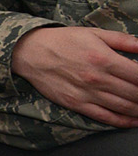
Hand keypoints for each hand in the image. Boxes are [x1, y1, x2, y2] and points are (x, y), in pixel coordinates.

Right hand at [11, 26, 137, 127]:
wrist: (30, 52)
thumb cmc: (62, 41)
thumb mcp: (93, 34)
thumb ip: (122, 40)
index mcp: (104, 59)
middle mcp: (98, 79)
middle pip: (136, 93)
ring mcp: (87, 94)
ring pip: (124, 107)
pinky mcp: (77, 104)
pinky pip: (105, 117)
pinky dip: (124, 121)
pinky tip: (134, 120)